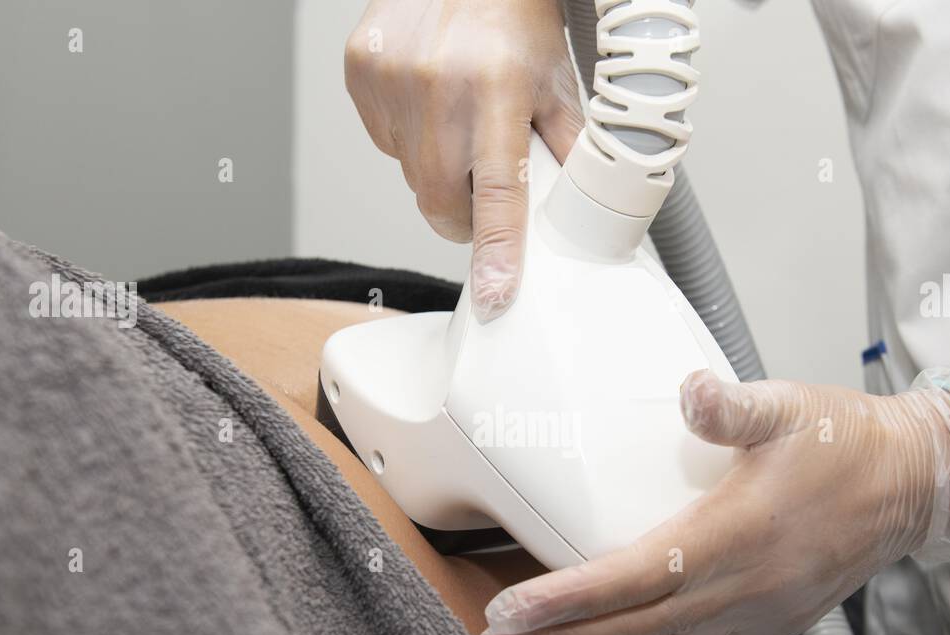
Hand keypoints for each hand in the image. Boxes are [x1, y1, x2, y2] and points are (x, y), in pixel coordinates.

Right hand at [345, 0, 584, 318]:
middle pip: (440, 203)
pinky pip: (384, 142)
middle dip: (463, 214)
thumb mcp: (556, 79)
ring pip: (412, 176)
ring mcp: (392, 80)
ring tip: (461, 117)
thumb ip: (571, 148)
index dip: (496, 250)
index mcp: (496, 88)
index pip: (497, 190)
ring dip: (438, 169)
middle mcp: (439, 86)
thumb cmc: (512, 15)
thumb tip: (588, 214)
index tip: (494, 292)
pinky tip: (430, 99)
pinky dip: (409, 137)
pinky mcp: (361, 73)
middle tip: (483, 183)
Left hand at [475, 368, 949, 634]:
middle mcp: (740, 590)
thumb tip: (689, 392)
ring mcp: (754, 617)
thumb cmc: (845, 443)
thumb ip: (734, 406)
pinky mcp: (766, 627)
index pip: (632, 578)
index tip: (510, 611)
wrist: (911, 487)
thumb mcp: (791, 407)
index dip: (567, 600)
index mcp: (735, 536)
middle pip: (629, 627)